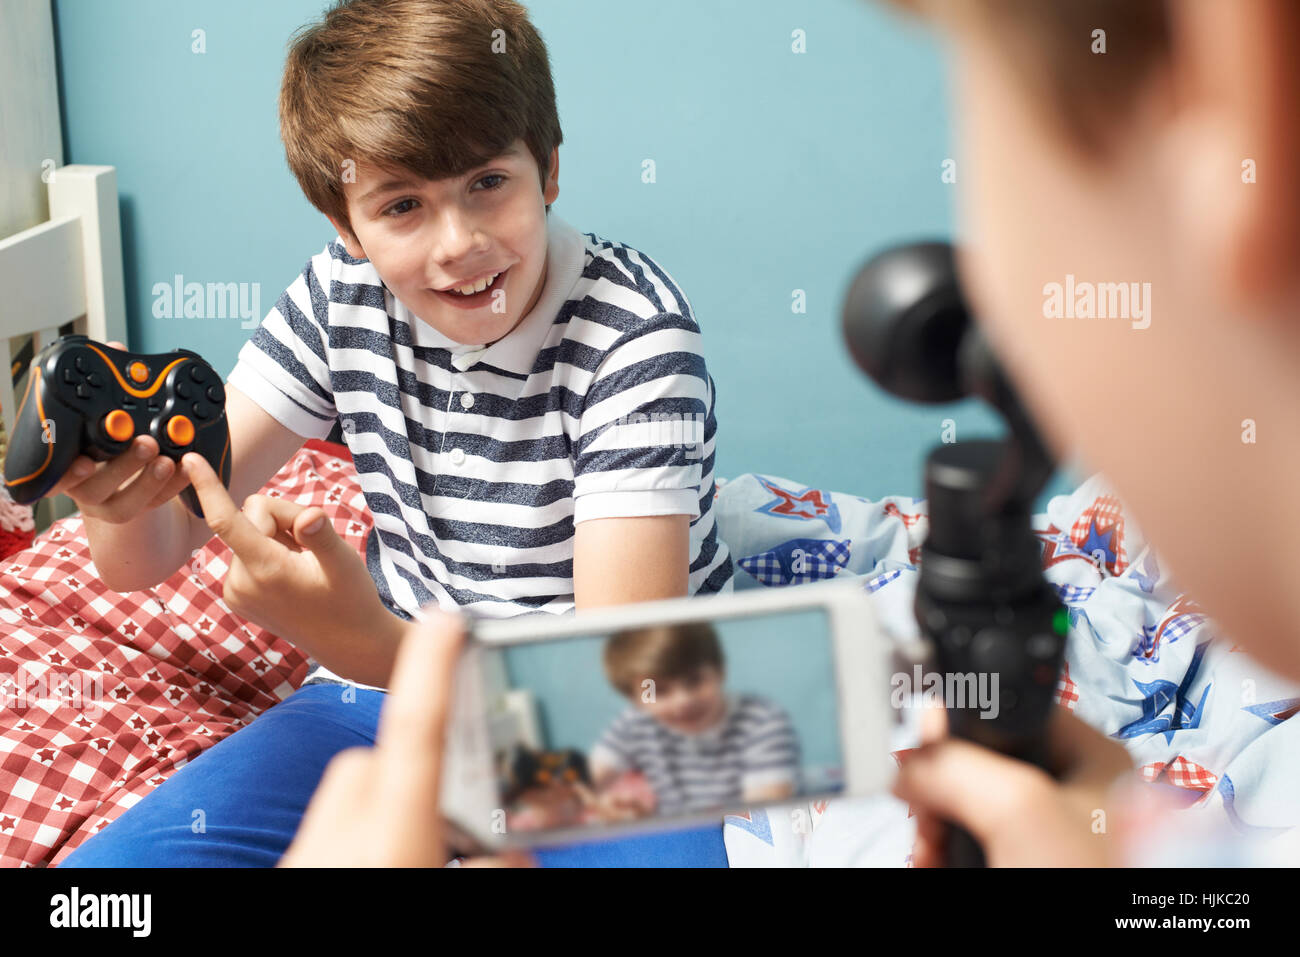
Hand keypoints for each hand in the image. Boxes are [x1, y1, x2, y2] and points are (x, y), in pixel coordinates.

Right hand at [45, 341, 193, 518]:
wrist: (125, 468)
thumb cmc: (109, 432)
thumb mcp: (106, 405)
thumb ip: (110, 381)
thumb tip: (116, 347)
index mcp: (69, 462)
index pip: (58, 473)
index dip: (68, 472)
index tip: (84, 462)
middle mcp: (86, 487)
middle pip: (96, 487)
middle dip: (123, 467)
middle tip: (146, 443)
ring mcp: (113, 502)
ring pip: (127, 504)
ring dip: (149, 481)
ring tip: (168, 459)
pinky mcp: (143, 507)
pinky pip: (159, 502)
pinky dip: (175, 486)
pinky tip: (189, 467)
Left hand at [182, 450, 401, 685]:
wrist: (348, 643)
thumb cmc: (350, 599)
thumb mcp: (343, 562)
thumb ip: (320, 535)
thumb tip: (307, 516)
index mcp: (264, 569)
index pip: (225, 521)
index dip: (208, 487)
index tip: (190, 459)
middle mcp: (240, 581)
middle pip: (252, 517)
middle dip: (283, 519)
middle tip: (311, 545)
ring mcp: (236, 591)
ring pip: (251, 533)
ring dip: (278, 538)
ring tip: (303, 566)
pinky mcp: (237, 596)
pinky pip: (248, 551)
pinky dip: (270, 553)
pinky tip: (291, 575)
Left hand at [280, 610, 531, 867]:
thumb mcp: (448, 893)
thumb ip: (492, 867)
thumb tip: (520, 849)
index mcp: (394, 839)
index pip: (417, 732)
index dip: (432, 669)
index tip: (444, 618)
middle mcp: (344, 836)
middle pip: (382, 765)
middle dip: (417, 776)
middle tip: (447, 828)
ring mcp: (309, 852)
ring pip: (356, 795)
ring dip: (388, 812)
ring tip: (411, 852)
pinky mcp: (293, 865)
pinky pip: (331, 830)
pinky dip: (360, 840)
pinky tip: (380, 862)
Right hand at [891, 705, 1136, 866]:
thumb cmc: (1086, 885)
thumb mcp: (1014, 806)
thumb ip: (951, 763)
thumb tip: (907, 762)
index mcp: (1093, 760)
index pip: (1009, 710)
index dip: (958, 725)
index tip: (922, 749)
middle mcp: (1075, 796)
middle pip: (978, 764)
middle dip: (937, 790)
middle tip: (926, 814)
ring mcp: (1051, 843)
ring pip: (968, 812)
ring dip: (933, 829)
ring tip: (925, 851)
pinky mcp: (1028, 870)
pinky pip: (971, 850)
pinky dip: (943, 856)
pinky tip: (931, 865)